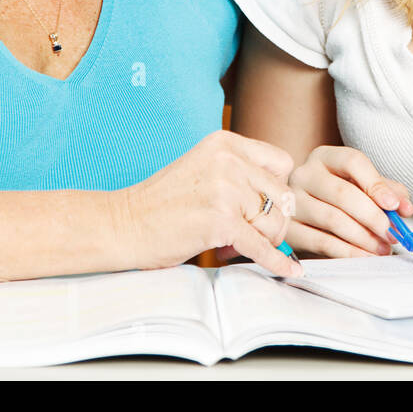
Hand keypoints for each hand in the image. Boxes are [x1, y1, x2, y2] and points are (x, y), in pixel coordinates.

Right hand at [117, 130, 300, 277]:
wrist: (123, 225)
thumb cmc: (162, 203)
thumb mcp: (203, 168)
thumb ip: (239, 172)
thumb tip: (284, 201)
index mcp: (225, 143)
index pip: (282, 163)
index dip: (277, 189)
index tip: (260, 206)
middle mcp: (228, 161)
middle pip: (283, 195)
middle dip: (271, 220)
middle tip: (245, 232)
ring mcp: (225, 190)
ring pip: (274, 223)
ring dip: (261, 241)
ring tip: (231, 243)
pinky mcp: (220, 222)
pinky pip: (262, 247)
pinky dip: (277, 262)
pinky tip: (289, 269)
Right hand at [284, 146, 412, 258]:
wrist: (301, 214)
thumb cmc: (337, 198)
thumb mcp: (361, 186)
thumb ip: (387, 191)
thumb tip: (405, 208)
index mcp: (324, 157)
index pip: (352, 162)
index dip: (376, 184)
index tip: (394, 205)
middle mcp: (305, 174)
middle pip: (343, 193)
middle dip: (373, 217)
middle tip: (392, 234)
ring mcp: (292, 201)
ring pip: (333, 219)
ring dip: (364, 238)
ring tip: (382, 248)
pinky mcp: (288, 229)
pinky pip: (321, 242)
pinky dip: (348, 252)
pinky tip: (364, 256)